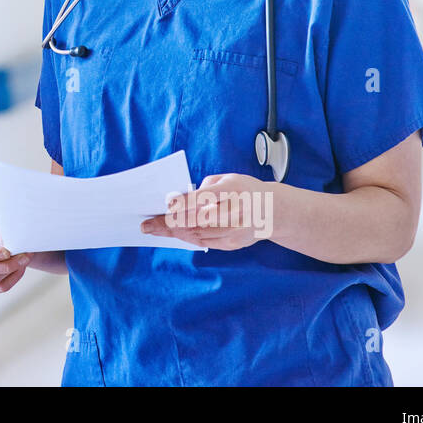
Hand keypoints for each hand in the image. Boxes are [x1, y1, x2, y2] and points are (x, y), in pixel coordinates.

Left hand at [141, 173, 273, 250]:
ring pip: (199, 234)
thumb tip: (181, 200)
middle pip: (199, 220)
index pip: (205, 197)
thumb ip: (206, 187)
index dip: (184, 203)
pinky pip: (205, 243)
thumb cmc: (244, 190)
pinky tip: (174, 234)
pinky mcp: (234, 243)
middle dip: (171, 223)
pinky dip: (187, 238)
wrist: (273, 211)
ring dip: (175, 232)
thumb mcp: (228, 178)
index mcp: (233, 190)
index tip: (167, 206)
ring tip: (155, 229)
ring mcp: (235, 230)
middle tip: (149, 224)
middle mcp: (236, 211)